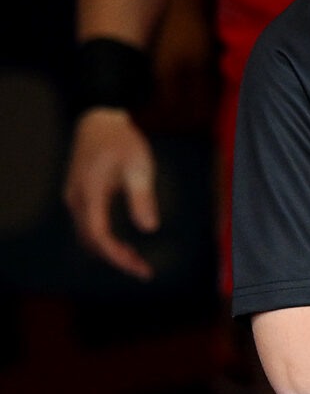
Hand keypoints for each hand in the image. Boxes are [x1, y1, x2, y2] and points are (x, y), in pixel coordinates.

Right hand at [63, 108, 160, 278]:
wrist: (98, 122)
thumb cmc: (122, 141)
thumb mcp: (139, 165)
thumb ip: (142, 196)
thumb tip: (149, 228)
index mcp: (90, 192)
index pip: (99, 235)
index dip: (117, 256)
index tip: (139, 268)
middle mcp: (77, 200)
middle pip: (91, 241)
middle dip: (116, 259)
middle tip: (143, 271)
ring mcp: (75, 199)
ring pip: (87, 236)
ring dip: (109, 252)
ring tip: (136, 261)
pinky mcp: (79, 197)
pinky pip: (88, 227)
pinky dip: (104, 241)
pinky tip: (123, 246)